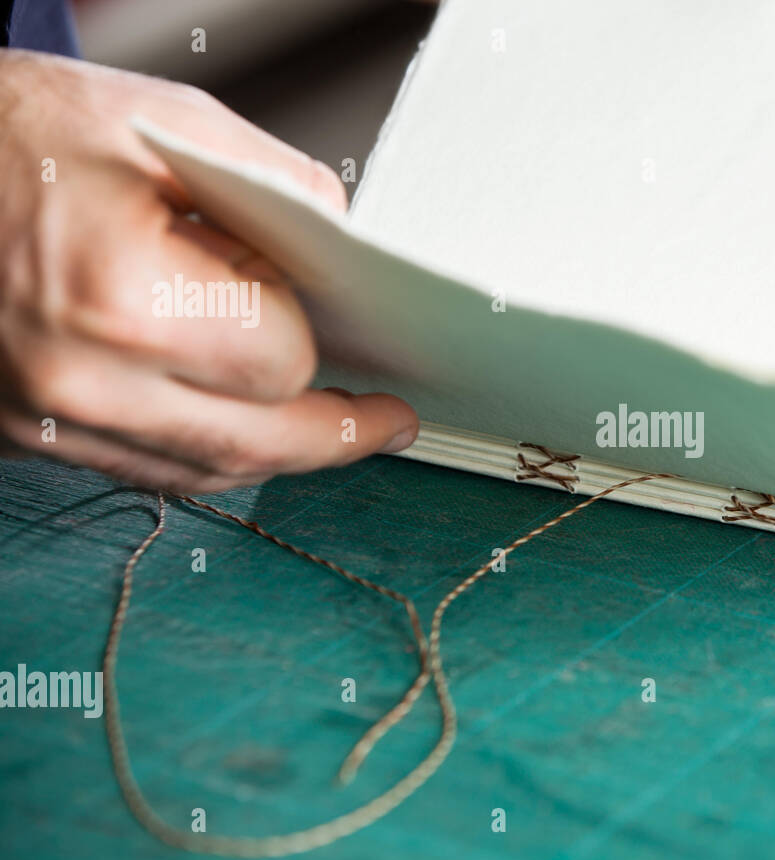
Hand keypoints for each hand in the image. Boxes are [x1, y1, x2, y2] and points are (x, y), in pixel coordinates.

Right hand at [0, 50, 418, 492]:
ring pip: (206, 474)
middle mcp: (81, 381)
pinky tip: (245, 429)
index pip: (280, 361)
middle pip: (258, 444)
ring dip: (281, 456)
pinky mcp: (23, 436)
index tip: (336, 321)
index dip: (314, 335)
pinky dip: (208, 455)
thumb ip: (271, 182)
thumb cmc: (4, 134)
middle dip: (334, 429)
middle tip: (388, 423)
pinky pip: (146, 471)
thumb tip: (342, 239)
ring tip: (338, 433)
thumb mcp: (154, 122)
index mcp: (120, 297)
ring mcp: (45, 420)